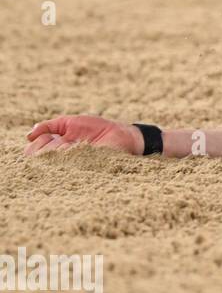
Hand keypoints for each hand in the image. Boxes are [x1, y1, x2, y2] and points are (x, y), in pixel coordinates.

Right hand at [25, 115, 142, 156]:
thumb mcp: (71, 122)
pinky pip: (68, 166)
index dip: (38, 143)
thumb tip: (29, 135)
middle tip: (62, 140)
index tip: (51, 136)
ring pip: (52, 162)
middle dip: (46, 147)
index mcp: (55, 148)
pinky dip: (69, 154)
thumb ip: (50, 126)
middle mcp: (60, 160)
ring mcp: (71, 166)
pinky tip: (75, 148)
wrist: (121, 134)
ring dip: (58, 150)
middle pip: (39, 158)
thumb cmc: (97, 128)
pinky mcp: (83, 170)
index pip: (34, 150)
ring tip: (72, 144)